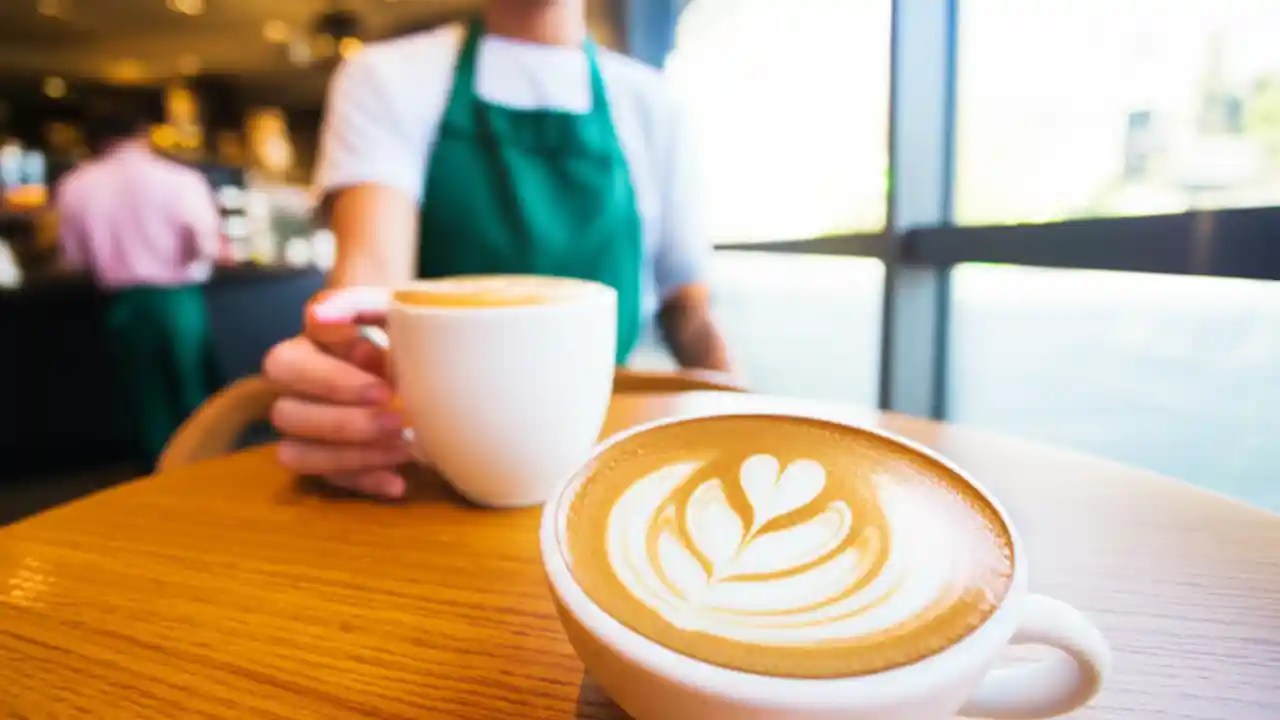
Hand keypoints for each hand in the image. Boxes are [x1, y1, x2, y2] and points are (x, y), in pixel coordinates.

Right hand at [262, 287, 412, 497]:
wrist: (426, 355)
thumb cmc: (405, 329)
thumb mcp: (393, 309)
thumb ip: (359, 303)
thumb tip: (318, 314)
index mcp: (306, 347)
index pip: (290, 365)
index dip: (332, 379)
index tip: (383, 381)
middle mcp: (293, 389)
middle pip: (286, 415)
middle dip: (344, 423)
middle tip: (398, 420)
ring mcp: (302, 427)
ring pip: (294, 453)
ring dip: (350, 456)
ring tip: (403, 448)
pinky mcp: (321, 458)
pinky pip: (326, 482)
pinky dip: (364, 482)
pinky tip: (398, 480)